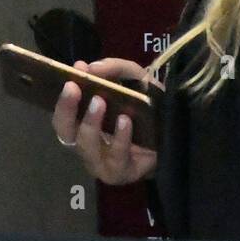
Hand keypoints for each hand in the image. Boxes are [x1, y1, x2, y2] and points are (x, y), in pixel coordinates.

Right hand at [52, 58, 158, 184]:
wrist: (177, 132)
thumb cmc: (148, 106)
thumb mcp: (136, 79)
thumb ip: (116, 68)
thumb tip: (91, 67)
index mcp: (84, 122)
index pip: (62, 114)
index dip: (62, 98)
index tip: (69, 79)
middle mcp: (87, 144)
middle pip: (65, 133)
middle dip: (67, 110)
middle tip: (75, 87)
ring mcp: (102, 162)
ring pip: (86, 148)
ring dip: (91, 123)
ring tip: (100, 101)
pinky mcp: (121, 173)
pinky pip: (116, 159)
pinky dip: (119, 138)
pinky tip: (125, 121)